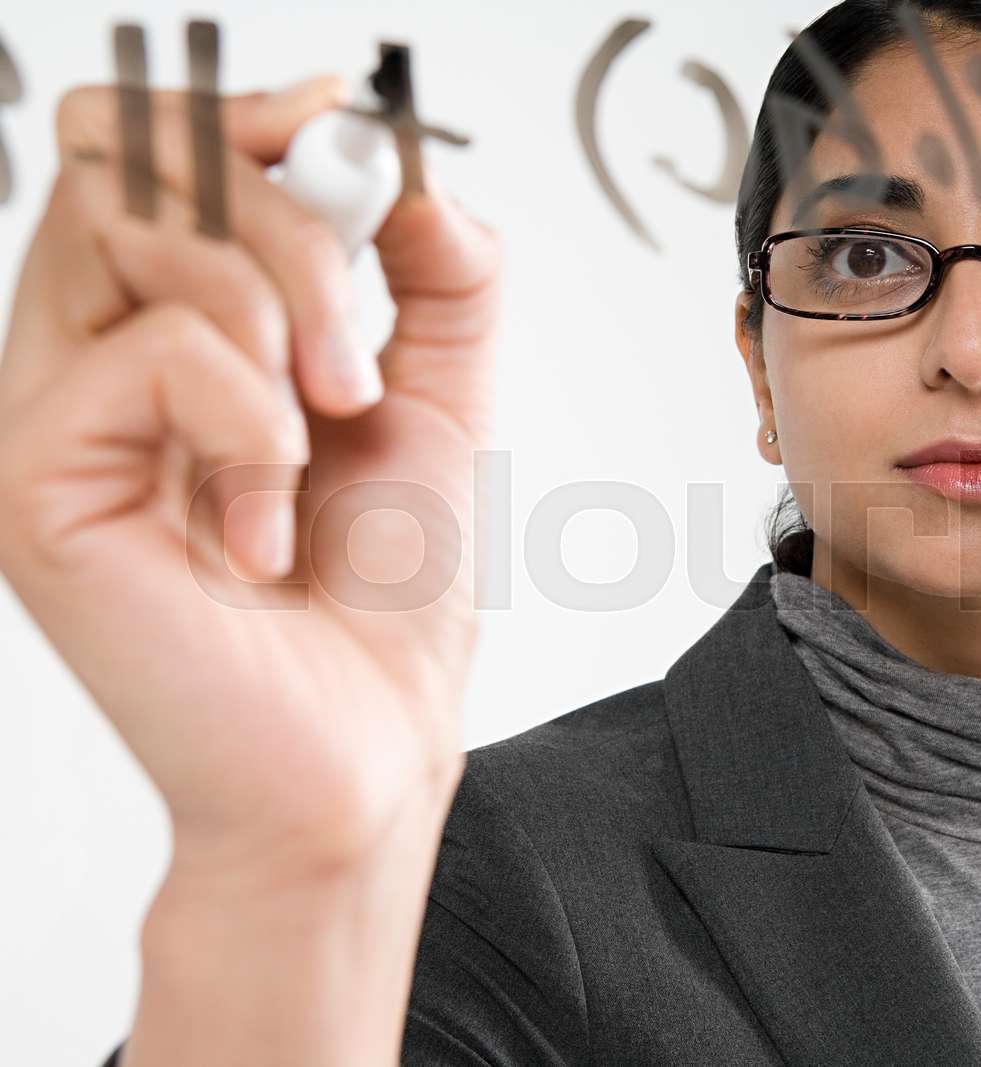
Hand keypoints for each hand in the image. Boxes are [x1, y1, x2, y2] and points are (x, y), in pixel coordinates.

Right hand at [0, 74, 500, 877]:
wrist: (368, 744)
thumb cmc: (387, 593)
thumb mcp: (437, 394)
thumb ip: (435, 268)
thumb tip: (399, 160)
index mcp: (162, 329)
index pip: (143, 152)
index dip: (233, 111)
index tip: (338, 119)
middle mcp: (83, 355)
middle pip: (128, 160)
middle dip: (284, 220)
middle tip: (357, 347)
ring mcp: (45, 414)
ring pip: (133, 227)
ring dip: (288, 309)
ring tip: (335, 424)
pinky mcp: (34, 479)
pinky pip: (151, 351)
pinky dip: (255, 418)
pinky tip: (269, 523)